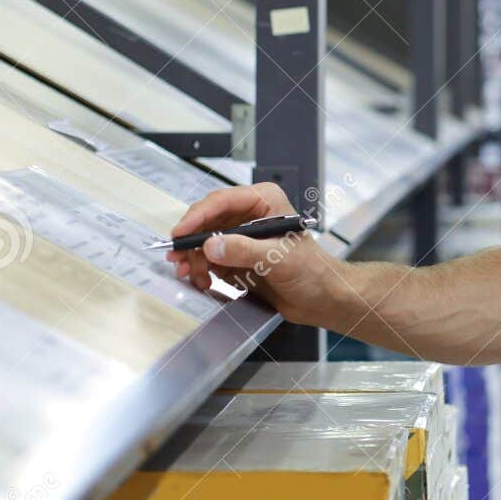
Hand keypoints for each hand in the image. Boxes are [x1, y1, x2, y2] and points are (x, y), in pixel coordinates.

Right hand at [166, 182, 348, 326]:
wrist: (322, 298)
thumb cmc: (313, 272)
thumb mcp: (279, 259)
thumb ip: (244, 250)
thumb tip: (211, 246)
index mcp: (265, 202)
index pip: (222, 201)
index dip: (198, 216)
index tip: (180, 233)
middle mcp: (251, 215)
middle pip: (207, 220)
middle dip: (191, 241)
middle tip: (178, 259)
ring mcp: (242, 236)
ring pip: (204, 241)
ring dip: (194, 259)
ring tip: (193, 275)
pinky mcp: (237, 257)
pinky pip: (209, 259)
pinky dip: (202, 270)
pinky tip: (204, 281)